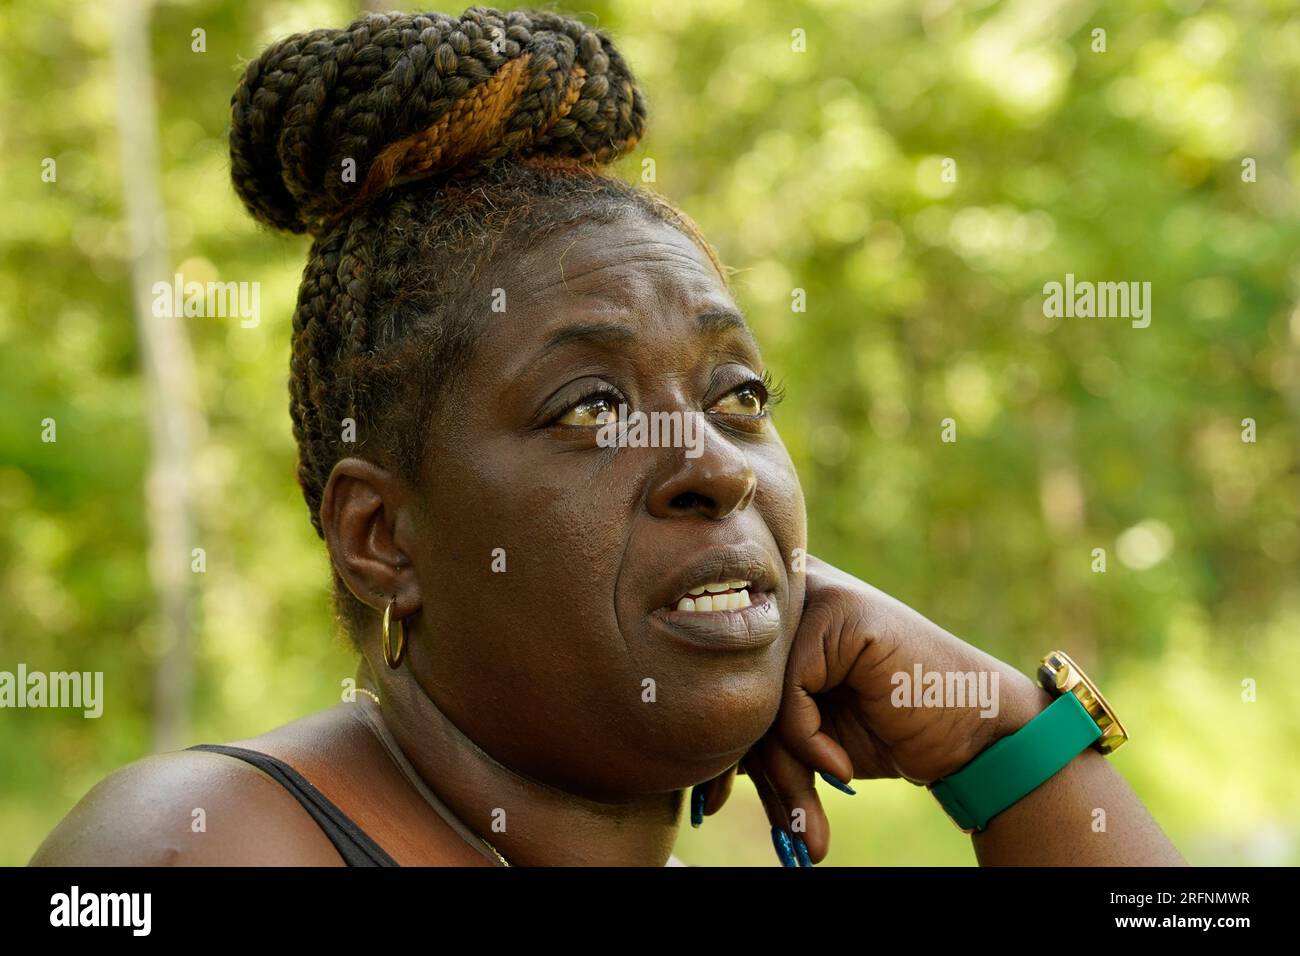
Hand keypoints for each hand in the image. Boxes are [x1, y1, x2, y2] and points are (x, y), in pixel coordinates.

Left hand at [694, 554, 1046, 863]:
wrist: (971, 732)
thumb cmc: (887, 730)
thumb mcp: (808, 742)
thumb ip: (759, 743)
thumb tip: (698, 792)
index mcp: (771, 614)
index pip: (717, 677)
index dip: (714, 746)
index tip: (710, 805)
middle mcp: (786, 594)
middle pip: (736, 686)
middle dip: (751, 768)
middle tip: (779, 826)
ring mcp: (812, 593)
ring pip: (758, 693)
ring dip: (783, 769)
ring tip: (807, 820)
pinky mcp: (837, 610)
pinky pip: (788, 691)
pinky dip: (809, 741)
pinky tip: (842, 766)